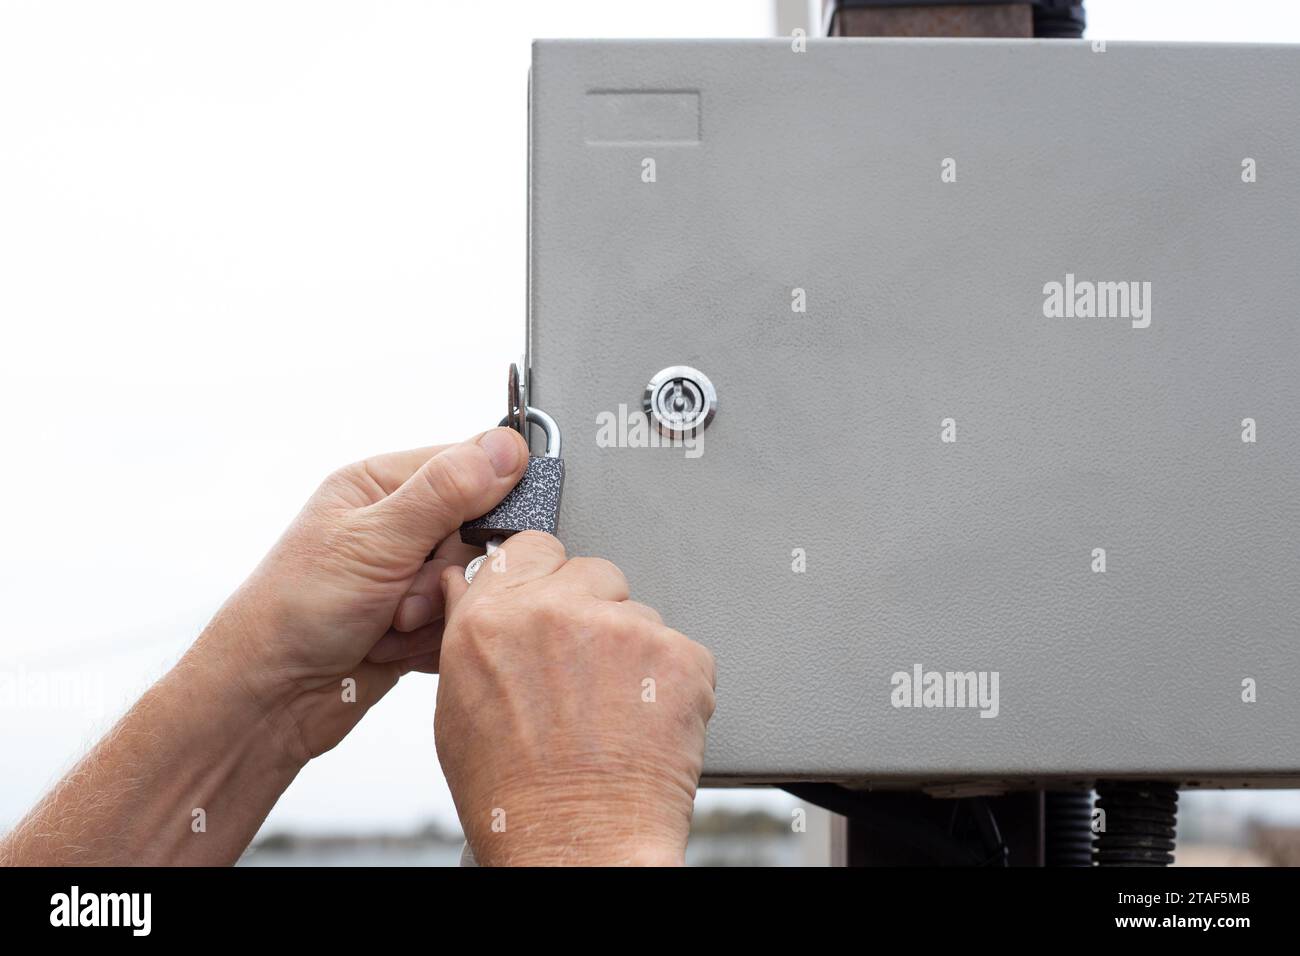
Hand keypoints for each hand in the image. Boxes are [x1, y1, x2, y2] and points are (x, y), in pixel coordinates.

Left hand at [197, 427, 529, 763]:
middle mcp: (396, 524)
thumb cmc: (295, 611)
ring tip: (389, 627)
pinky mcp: (417, 620)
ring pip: (473, 582)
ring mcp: (407, 574)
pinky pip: (461, 620)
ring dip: (437, 614)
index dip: (482, 504)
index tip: (469, 537)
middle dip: (445, 574)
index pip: (469, 466)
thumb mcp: (376, 540)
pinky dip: (434, 642)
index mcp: (381, 485)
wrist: (269, 699)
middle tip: (404, 595)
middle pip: (478, 533)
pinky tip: (393, 649)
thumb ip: (446, 491)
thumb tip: (507, 446)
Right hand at [434, 532, 716, 865]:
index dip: (546, 575)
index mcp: (493, 617)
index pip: (531, 547)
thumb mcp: (458, 706)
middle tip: (587, 672)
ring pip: (638, 613)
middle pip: (592, 571)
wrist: (576, 849)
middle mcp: (555, 611)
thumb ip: (469, 630)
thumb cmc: (514, 798)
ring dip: (632, 651)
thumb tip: (465, 583)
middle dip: (593, 610)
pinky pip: (680, 650)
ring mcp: (622, 628)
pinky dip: (672, 684)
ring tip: (614, 713)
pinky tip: (644, 724)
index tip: (555, 597)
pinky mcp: (677, 654)